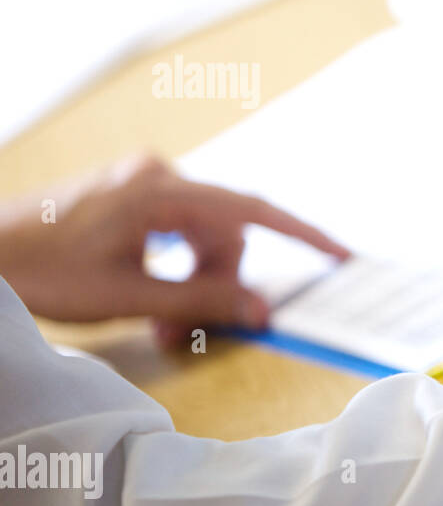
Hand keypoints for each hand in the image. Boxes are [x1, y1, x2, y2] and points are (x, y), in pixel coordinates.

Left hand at [0, 154, 348, 344]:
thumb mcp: (127, 297)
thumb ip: (199, 303)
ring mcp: (142, 182)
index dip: (301, 235)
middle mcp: (156, 176)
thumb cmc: (41, 271)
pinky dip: (178, 266)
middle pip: (225, 232)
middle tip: (192, 329)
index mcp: (158, 192)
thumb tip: (258, 311)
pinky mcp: (130, 196)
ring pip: (204, 235)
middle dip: (220, 283)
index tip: (337, 255)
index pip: (250, 211)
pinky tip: (155, 296)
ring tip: (164, 323)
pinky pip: (180, 230)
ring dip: (196, 280)